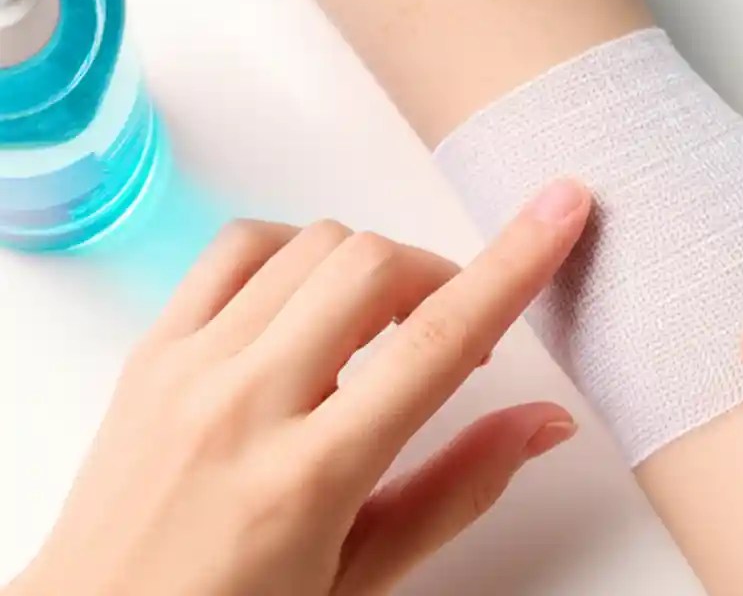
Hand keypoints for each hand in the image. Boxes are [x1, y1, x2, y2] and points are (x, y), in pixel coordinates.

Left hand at [7, 179, 591, 595]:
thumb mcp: (364, 576)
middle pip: (372, 267)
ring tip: (382, 327)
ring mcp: (188, 367)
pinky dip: (296, 250)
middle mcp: (244, 405)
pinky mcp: (151, 349)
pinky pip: (235, 249)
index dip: (514, 267)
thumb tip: (545, 421)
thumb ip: (459, 490)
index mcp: (310, 477)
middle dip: (441, 275)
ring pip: (310, 244)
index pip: (437, 343)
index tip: (562, 211)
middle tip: (455, 327)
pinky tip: (312, 299)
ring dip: (374, 266)